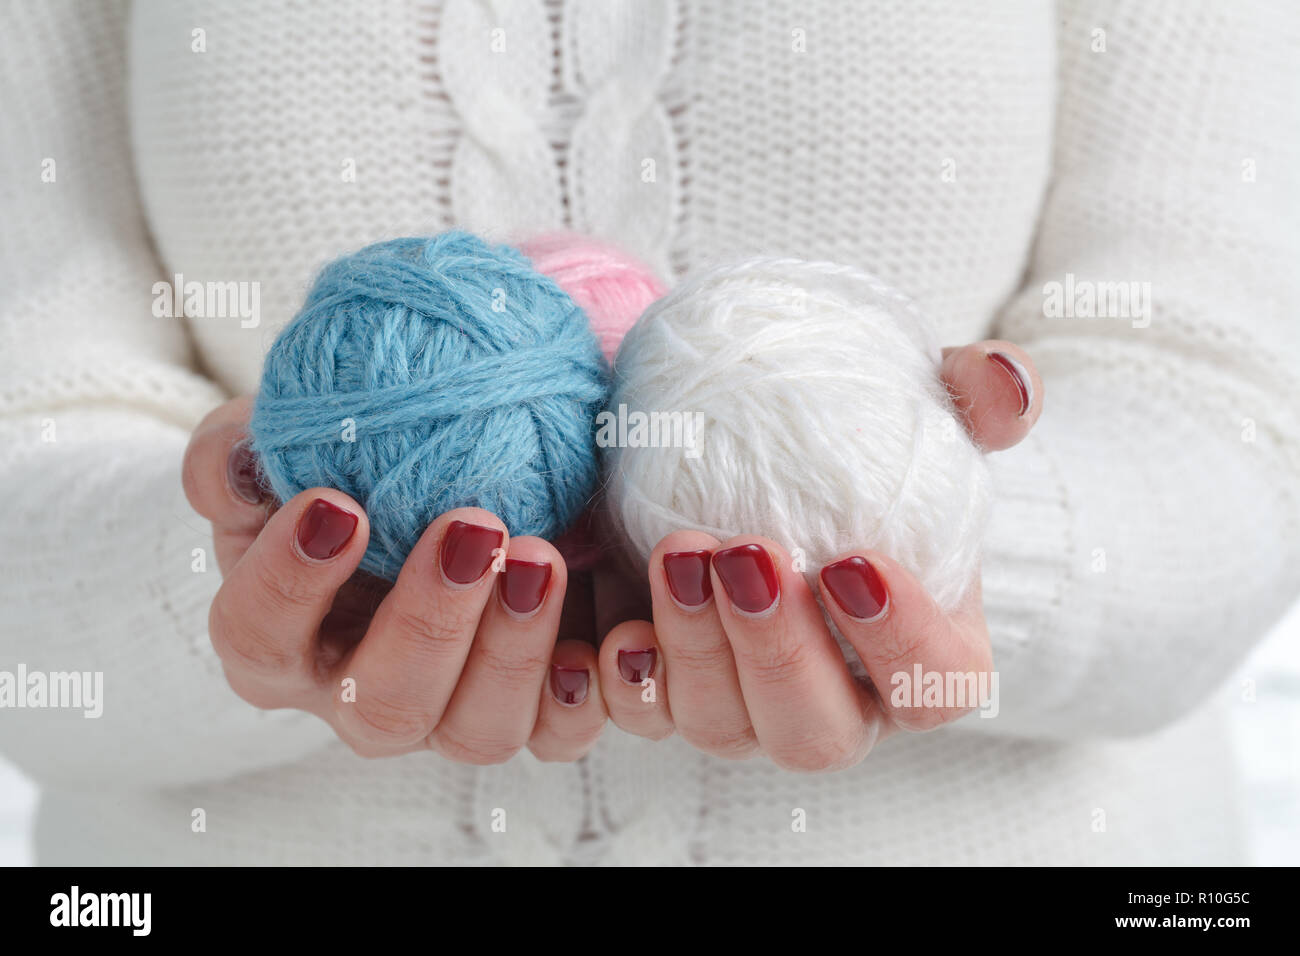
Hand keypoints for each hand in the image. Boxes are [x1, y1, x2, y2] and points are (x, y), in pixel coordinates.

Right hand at [182, 397, 606, 762]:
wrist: (440, 486)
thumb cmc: (342, 470)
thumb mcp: (283, 448)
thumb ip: (242, 452)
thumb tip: (242, 460)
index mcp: (281, 640)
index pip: (259, 634)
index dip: (290, 581)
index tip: (338, 504)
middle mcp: (361, 695)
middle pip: (384, 706)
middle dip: (430, 622)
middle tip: (475, 526)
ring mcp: (450, 712)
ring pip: (477, 732)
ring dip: (515, 651)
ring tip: (543, 558)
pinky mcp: (531, 710)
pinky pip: (561, 733)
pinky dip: (587, 694)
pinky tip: (608, 634)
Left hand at [593, 341, 1042, 769]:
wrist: (776, 462)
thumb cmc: (875, 450)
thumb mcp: (935, 409)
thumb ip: (982, 394)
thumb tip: (1008, 378)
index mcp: (923, 661)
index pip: (933, 686)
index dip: (901, 642)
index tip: (854, 561)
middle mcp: (837, 705)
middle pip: (817, 732)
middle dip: (781, 653)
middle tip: (749, 552)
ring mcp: (749, 710)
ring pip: (724, 728)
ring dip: (696, 651)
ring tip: (678, 551)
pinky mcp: (674, 695)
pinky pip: (645, 718)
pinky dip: (629, 683)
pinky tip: (617, 625)